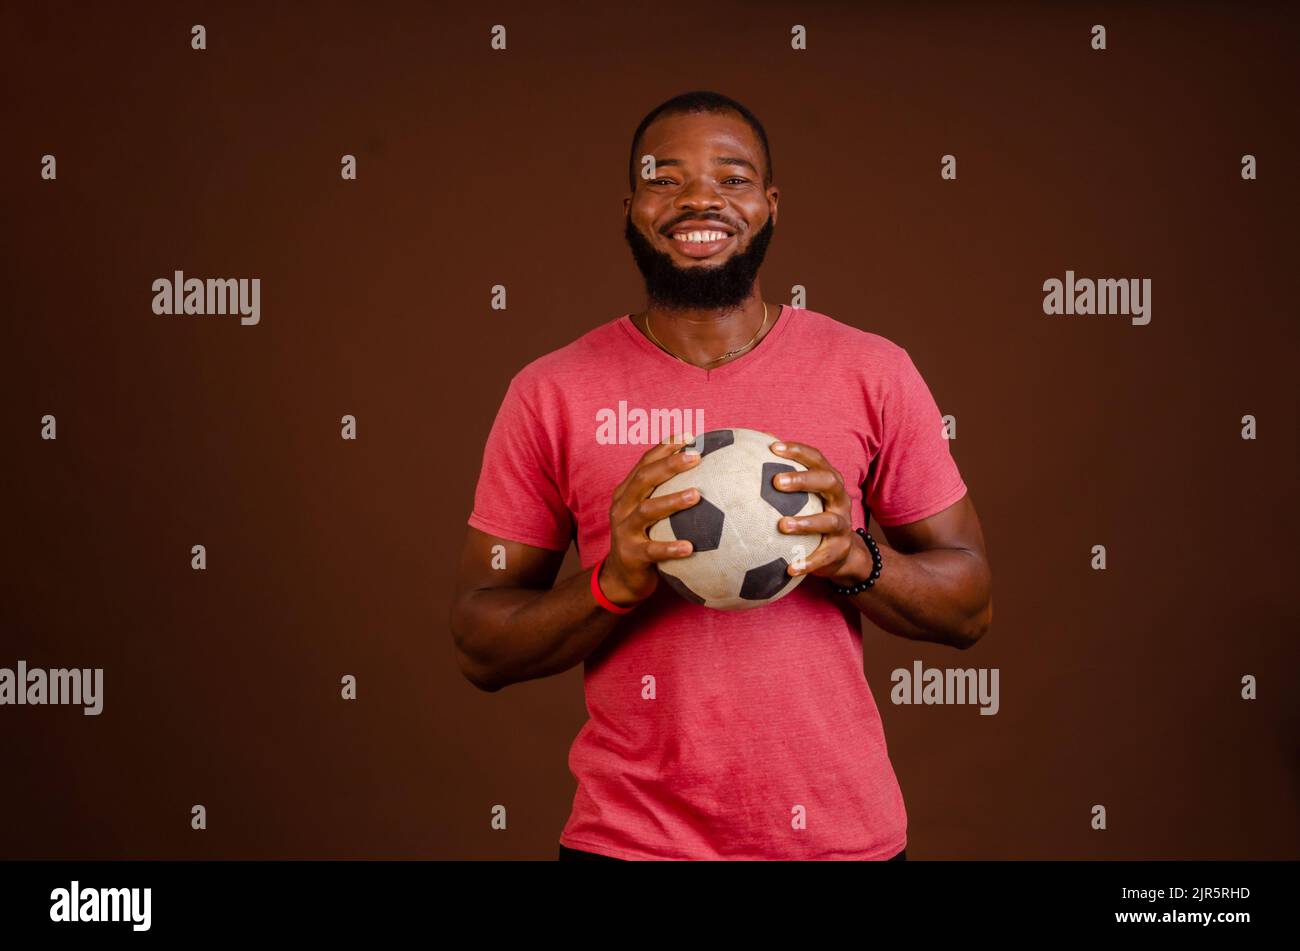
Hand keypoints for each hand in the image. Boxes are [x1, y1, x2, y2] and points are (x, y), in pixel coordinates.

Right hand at [599, 433, 702, 605]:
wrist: (621, 578)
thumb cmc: (646, 540)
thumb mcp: (652, 516)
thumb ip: (670, 495)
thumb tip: (713, 478)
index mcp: (627, 493)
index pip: (645, 463)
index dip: (665, 447)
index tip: (690, 436)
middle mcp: (622, 507)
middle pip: (644, 479)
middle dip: (669, 464)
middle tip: (697, 457)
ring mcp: (624, 530)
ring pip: (647, 511)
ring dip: (672, 501)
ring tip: (697, 495)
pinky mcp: (631, 555)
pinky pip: (652, 550)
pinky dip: (670, 548)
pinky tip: (690, 547)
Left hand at [769, 439, 872, 585]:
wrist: (841, 552)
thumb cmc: (813, 514)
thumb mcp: (804, 495)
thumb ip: (782, 475)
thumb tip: (751, 448)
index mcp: (828, 481)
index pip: (816, 458)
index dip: (797, 451)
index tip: (772, 447)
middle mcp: (840, 499)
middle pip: (828, 481)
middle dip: (803, 479)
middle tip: (776, 481)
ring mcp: (843, 525)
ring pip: (829, 521)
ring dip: (806, 523)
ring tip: (782, 525)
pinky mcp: (841, 549)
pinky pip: (824, 556)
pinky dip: (808, 562)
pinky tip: (790, 568)